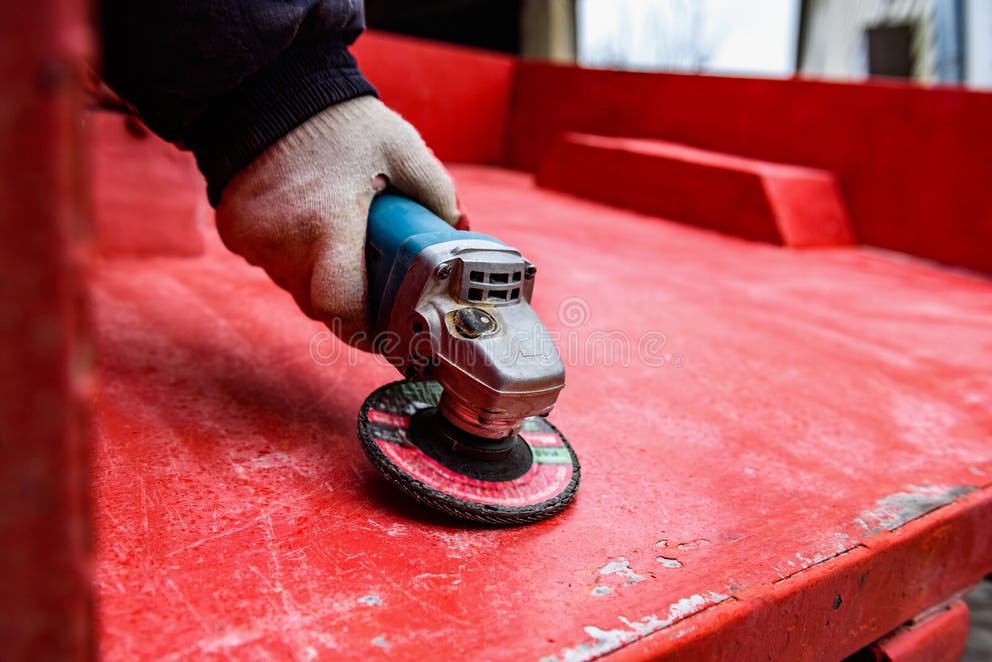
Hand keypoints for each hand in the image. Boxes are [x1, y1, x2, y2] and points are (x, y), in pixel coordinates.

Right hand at [215, 96, 459, 347]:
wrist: (269, 91)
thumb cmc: (339, 121)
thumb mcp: (401, 147)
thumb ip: (436, 191)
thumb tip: (457, 228)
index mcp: (327, 226)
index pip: (341, 307)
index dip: (363, 330)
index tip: (382, 333)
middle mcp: (284, 241)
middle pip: (319, 304)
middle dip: (347, 303)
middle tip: (370, 284)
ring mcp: (254, 240)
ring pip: (294, 287)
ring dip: (319, 278)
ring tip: (338, 241)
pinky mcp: (235, 233)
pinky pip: (270, 264)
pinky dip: (292, 257)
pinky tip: (307, 225)